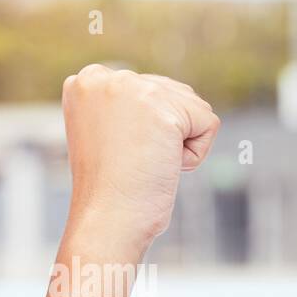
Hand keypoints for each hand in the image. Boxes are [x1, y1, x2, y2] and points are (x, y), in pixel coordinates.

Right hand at [61, 64, 220, 246]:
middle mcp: (104, 76)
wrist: (107, 220)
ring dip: (181, 143)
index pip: (152, 90)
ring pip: (194, 107)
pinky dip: (196, 154)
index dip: (151, 130)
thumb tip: (171, 105)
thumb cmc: (112, 191)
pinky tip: (162, 165)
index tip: (121, 154)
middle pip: (176, 95)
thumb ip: (130, 109)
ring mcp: (131, 88)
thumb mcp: (110, 135)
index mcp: (86, 81)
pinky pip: (209, 124)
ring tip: (147, 163)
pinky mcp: (162, 109)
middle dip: (167, 136)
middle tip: (135, 162)